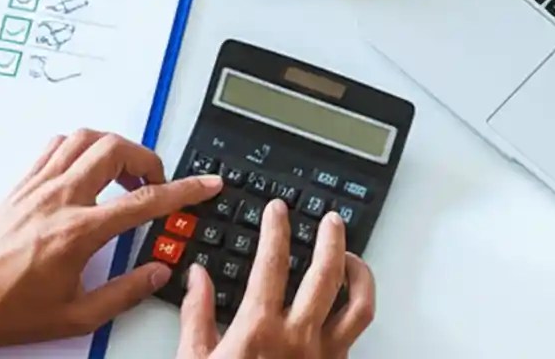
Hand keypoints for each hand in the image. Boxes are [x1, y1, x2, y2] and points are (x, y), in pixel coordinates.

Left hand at [0, 130, 223, 358]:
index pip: (146, 200)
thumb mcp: (78, 316)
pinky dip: (80, 147)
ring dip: (115, 147)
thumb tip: (156, 271)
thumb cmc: (7, 310)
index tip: (206, 184)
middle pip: (116, 150)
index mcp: (79, 232)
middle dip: (148, 159)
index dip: (184, 190)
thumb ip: (126, 291)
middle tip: (158, 180)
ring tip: (125, 171)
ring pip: (86, 138)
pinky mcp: (20, 185)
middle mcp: (59, 199)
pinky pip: (55, 147)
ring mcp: (37, 187)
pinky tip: (87, 168)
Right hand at [175, 200, 375, 358]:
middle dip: (331, 238)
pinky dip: (359, 308)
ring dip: (359, 273)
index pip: (273, 262)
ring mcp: (323, 356)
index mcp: (259, 329)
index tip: (278, 211)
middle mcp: (298, 339)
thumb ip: (195, 314)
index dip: (277, 228)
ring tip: (351, 255)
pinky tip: (352, 301)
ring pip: (357, 304)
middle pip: (326, 273)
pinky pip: (358, 333)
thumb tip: (196, 277)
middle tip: (329, 220)